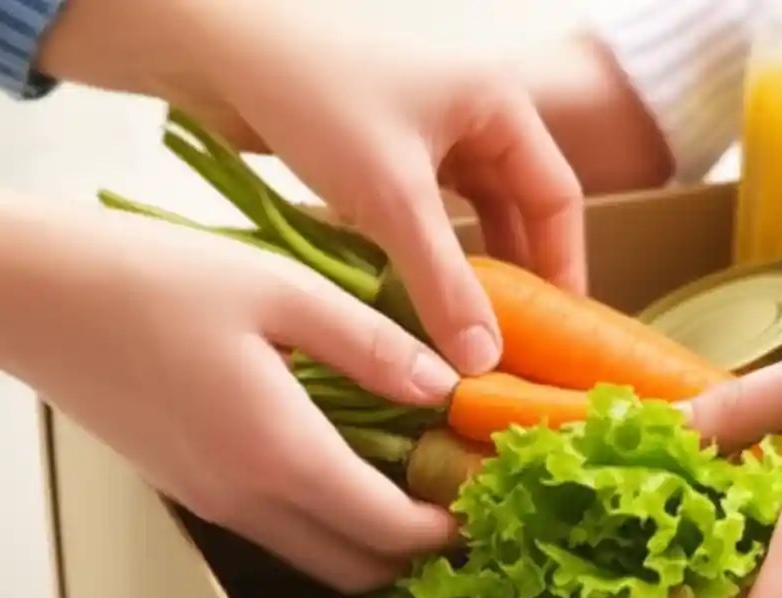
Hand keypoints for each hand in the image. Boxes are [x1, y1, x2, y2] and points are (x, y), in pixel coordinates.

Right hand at [11, 205, 464, 592]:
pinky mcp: (188, 486)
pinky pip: (275, 526)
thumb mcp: (282, 289)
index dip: (448, 526)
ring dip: (368, 535)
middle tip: (456, 494)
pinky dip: (322, 514)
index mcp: (280, 454)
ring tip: (411, 474)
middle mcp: (247, 498)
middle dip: (415, 549)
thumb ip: (370, 343)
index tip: (486, 493)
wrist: (36, 298)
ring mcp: (212, 501)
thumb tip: (443, 385)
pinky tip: (341, 454)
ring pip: (313, 553)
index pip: (388, 530)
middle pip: (354, 567)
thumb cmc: (159, 278)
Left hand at [36, 0, 585, 375]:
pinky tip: (419, 301)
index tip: (564, 332)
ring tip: (471, 338)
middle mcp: (471, 114)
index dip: (565, 266)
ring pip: (466, 216)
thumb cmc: (317, 101)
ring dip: (468, 272)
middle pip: (516, 209)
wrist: (216, 49)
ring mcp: (425, 132)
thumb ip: (444, 284)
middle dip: (518, 276)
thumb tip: (485, 363)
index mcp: (499, 104)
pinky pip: (423, 214)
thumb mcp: (393, 198)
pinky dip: (425, 256)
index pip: (557, 197)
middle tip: (518, 347)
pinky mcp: (380, 151)